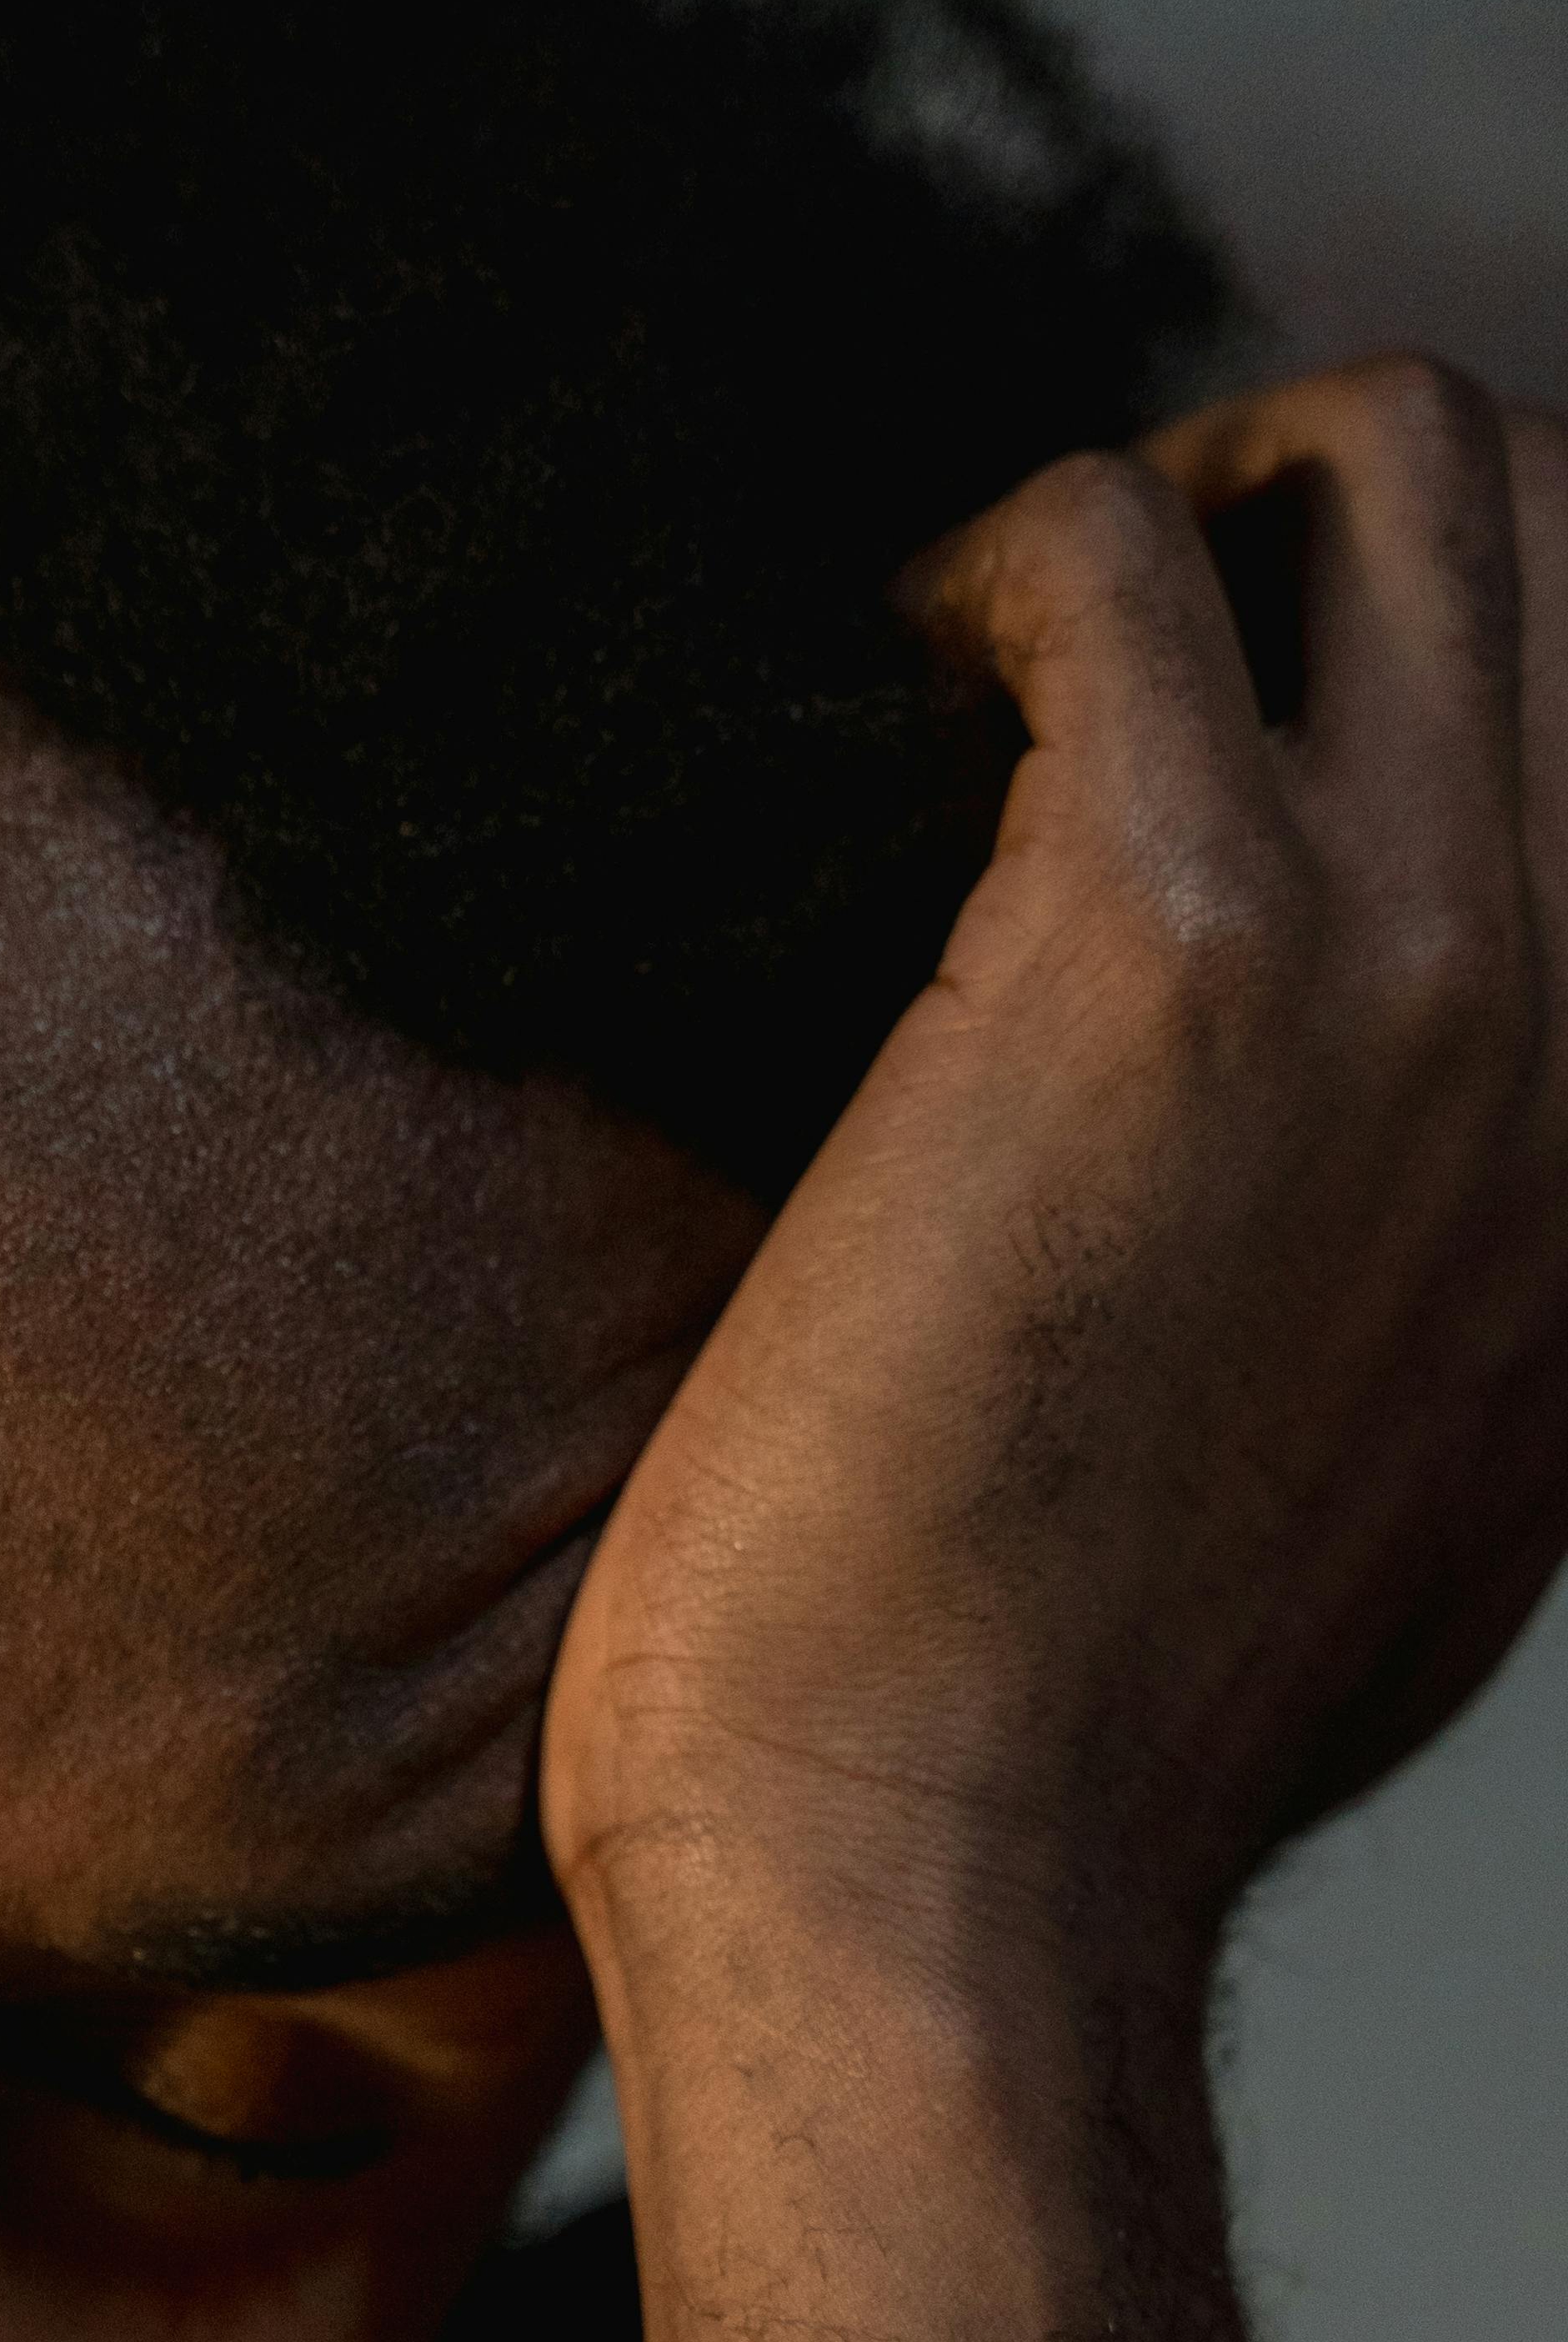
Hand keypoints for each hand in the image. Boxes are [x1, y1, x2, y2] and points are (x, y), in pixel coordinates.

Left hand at [541, 362, 1567, 2019]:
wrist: (944, 1887)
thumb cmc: (1097, 1744)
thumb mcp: (1433, 1502)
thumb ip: (1489, 1291)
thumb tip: (1426, 1197)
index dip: (1455, 645)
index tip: (1254, 704)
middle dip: (1337, 502)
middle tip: (1110, 644)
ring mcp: (1422, 960)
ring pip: (1402, 455)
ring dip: (1172, 502)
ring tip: (981, 673)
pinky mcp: (1163, 945)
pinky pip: (1107, 555)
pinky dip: (968, 582)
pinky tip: (851, 735)